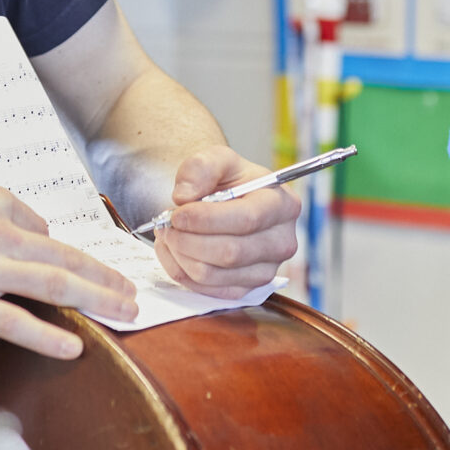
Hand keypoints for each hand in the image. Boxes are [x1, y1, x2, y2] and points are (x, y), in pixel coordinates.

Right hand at [0, 177, 136, 359]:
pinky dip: (46, 334)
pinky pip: (11, 322)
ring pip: (52, 285)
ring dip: (95, 300)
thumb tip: (28, 224)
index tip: (85, 270)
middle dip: (106, 277)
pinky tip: (72, 345)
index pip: (44, 231)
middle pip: (65, 258)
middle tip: (134, 292)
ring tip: (123, 313)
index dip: (65, 253)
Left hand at [151, 149, 300, 297]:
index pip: (247, 219)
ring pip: (213, 275)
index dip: (206, 220)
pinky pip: (207, 290)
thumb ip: (200, 167)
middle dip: (188, 240)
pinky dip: (181, 272)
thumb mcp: (215, 159)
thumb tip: (184, 196)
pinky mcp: (246, 289)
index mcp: (282, 205)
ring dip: (180, 256)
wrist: (226, 202)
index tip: (177, 214)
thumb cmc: (227, 181)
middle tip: (167, 225)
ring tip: (169, 235)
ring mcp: (266, 270)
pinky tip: (174, 251)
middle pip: (230, 252)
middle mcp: (281, 241)